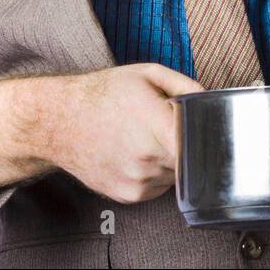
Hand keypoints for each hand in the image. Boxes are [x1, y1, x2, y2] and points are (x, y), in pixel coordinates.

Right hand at [46, 63, 204, 203]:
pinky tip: (133, 153)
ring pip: (175, 173)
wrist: (59, 121)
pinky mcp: (130, 195)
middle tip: (160, 125)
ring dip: (168, 157)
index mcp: (156, 125)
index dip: (204, 133)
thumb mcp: (146, 74)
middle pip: (190, 158)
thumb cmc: (102, 94)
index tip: (199, 125)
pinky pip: (158, 185)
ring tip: (143, 137)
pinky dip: (154, 171)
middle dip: (183, 142)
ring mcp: (139, 180)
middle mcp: (148, 158)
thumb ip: (185, 85)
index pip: (200, 142)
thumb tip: (209, 101)